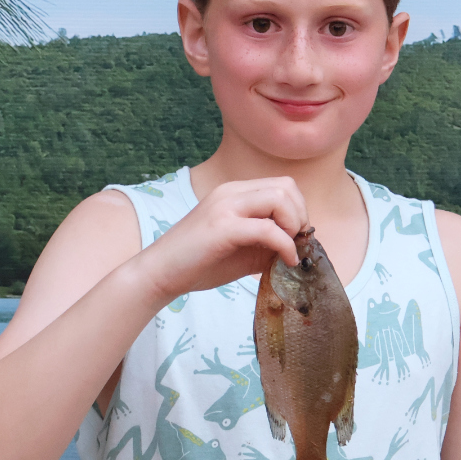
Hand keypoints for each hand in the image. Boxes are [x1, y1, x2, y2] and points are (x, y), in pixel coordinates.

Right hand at [133, 177, 307, 303]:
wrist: (160, 273)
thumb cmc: (197, 263)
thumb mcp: (241, 248)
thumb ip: (268, 243)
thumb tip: (300, 248)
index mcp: (233, 193)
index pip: (282, 186)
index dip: (298, 211)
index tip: (295, 238)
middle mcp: (229, 192)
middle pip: (286, 187)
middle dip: (300, 216)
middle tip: (295, 243)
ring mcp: (225, 207)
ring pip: (280, 199)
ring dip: (294, 225)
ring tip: (288, 251)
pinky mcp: (222, 227)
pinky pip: (268, 229)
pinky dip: (285, 245)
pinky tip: (285, 262)